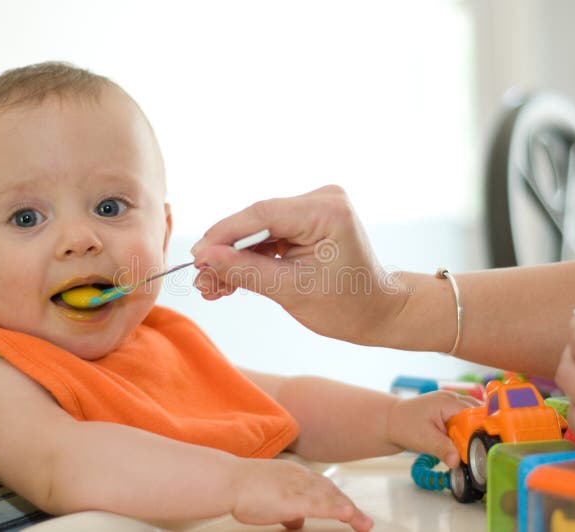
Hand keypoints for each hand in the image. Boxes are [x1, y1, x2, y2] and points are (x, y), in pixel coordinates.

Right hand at [191, 185, 409, 345]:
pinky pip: (269, 235)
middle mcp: (323, 199)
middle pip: (257, 221)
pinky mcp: (308, 219)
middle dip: (227, 252)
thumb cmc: (347, 306)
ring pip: (259, 230)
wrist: (378, 312)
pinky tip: (229, 279)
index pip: (262, 214)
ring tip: (212, 287)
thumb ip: (246, 271)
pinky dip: (251, 257)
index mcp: (327, 211)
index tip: (196, 257)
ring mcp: (316, 207)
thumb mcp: (291, 291)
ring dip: (235, 258)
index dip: (223, 235)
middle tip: (201, 279)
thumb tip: (204, 257)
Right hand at [232, 458, 372, 530]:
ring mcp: (297, 486)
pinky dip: (335, 509)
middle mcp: (299, 476)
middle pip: (331, 491)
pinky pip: (319, 504)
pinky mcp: (292, 498)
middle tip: (364, 521)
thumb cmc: (243, 488)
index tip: (349, 509)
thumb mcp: (270, 497)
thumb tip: (296, 521)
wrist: (228, 480)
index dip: (338, 498)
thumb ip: (286, 507)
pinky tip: (347, 515)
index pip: (323, 486)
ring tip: (363, 522)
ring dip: (348, 509)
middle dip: (349, 505)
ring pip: (329, 497)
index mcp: (294, 474)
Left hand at [387, 391, 479, 468]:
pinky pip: (464, 420)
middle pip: (478, 413)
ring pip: (472, 417)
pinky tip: (464, 444)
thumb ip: (443, 449)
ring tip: (472, 448)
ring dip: (473, 432)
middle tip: (480, 449)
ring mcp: (450, 404)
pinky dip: (466, 432)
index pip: (475, 413)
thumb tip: (457, 461)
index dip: (481, 429)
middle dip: (480, 431)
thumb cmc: (404, 425)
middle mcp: (452, 400)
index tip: (484, 446)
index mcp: (448, 402)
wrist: (390, 421)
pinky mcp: (448, 412)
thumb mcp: (424, 439)